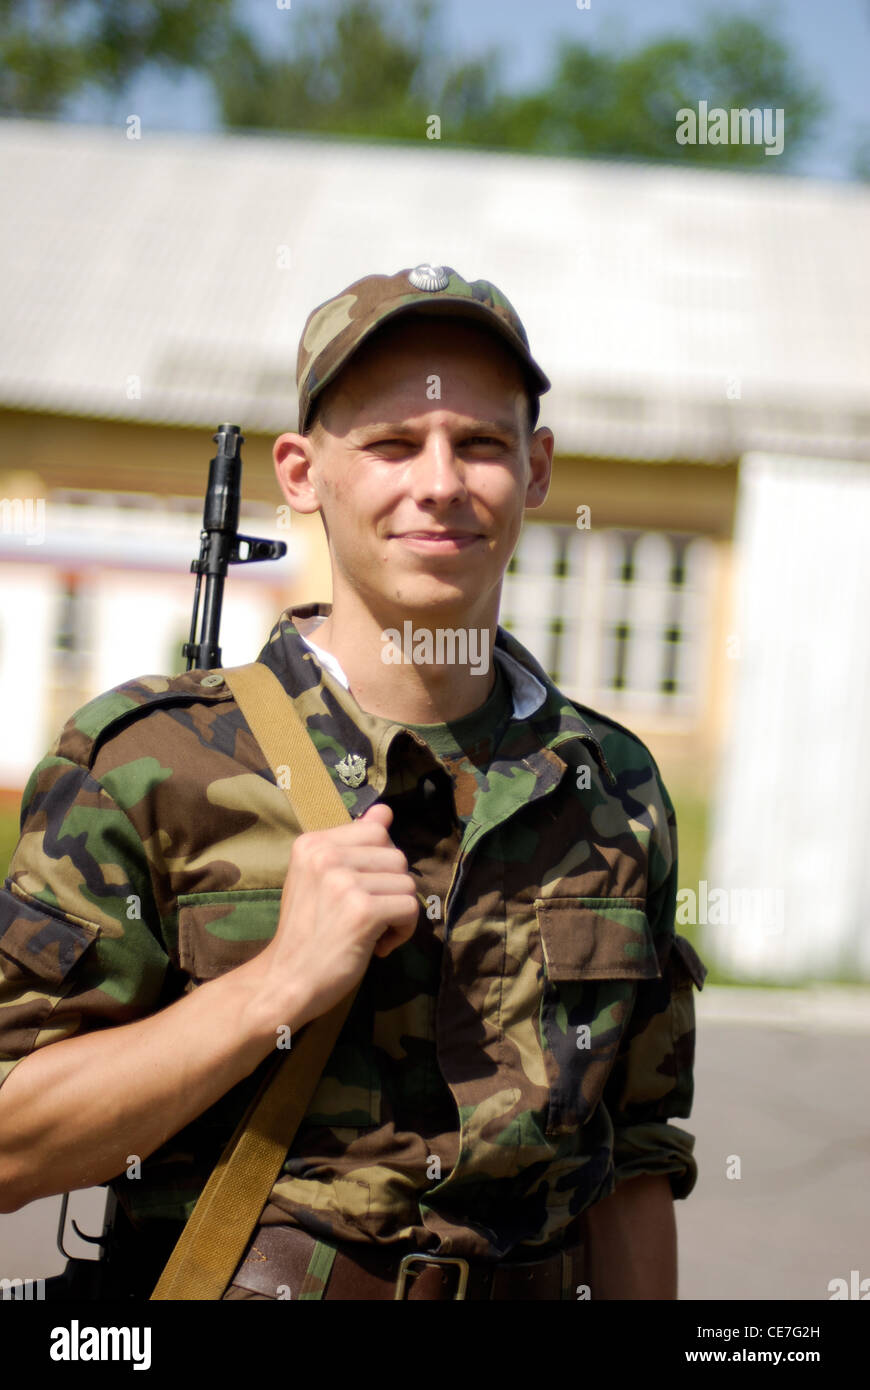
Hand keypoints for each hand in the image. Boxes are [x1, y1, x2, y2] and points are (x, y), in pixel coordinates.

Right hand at [256, 803, 418, 1026]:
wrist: (286, 980)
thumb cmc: (308, 932)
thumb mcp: (321, 879)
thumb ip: (352, 845)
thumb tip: (385, 810)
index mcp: (312, 843)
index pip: (377, 830)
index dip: (380, 864)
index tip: (361, 890)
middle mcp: (325, 856)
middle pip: (396, 856)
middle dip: (392, 889)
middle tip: (367, 916)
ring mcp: (343, 882)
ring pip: (406, 883)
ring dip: (398, 912)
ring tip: (371, 932)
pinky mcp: (362, 911)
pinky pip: (410, 908)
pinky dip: (403, 931)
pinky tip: (378, 946)